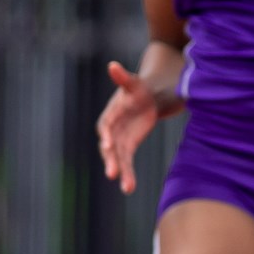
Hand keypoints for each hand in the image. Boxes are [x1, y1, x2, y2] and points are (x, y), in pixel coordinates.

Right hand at [96, 61, 157, 193]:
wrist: (147, 97)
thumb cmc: (139, 88)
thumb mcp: (133, 83)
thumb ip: (123, 77)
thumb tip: (112, 65)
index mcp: (110, 115)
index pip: (106, 126)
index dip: (106, 135)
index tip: (107, 145)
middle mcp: (110, 131)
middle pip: (109, 148)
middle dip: (111, 160)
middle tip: (113, 173)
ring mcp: (118, 141)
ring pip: (118, 159)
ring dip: (122, 173)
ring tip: (127, 187)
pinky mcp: (127, 148)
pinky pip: (126, 163)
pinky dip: (128, 174)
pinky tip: (129, 187)